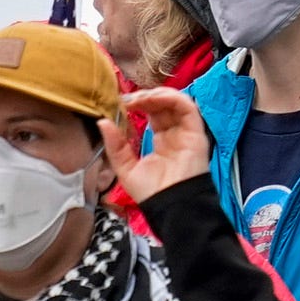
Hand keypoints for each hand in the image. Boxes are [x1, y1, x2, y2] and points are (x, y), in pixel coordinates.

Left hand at [101, 88, 210, 203]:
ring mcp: (186, 131)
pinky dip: (172, 98)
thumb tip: (103, 122)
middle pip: (163, 105)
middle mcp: (175, 133)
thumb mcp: (125, 167)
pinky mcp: (196, 131)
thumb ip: (115, 145)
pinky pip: (188, 107)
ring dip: (157, 95)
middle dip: (146, 97)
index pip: (153, 113)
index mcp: (161, 140)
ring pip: (176, 102)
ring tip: (140, 98)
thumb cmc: (151, 191)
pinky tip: (155, 98)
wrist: (169, 205)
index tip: (122, 102)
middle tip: (129, 99)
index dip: (139, 104)